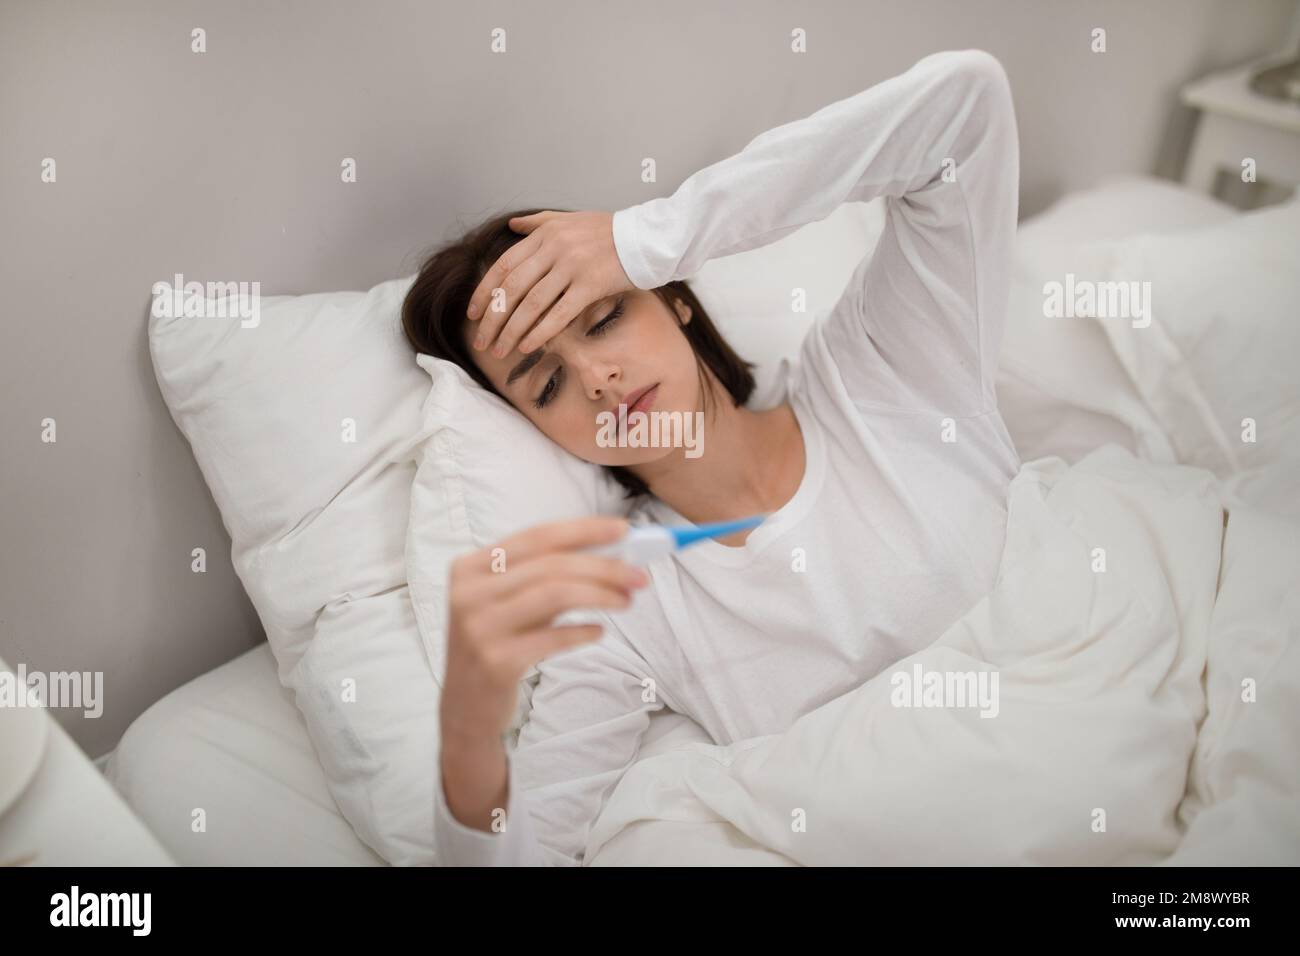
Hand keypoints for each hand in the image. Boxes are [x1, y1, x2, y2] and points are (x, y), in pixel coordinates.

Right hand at [439, 515, 648, 743]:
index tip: (623, 530)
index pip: (537, 537)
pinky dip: (583, 631)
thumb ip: (546, 576)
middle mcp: (469, 593)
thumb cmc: (497, 642)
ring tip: (626, 600)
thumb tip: (611, 555)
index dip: (584, 529)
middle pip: (552, 565)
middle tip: (640, 575)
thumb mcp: (508, 602)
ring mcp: (480, 628)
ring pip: (555, 594)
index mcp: (470, 566)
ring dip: (600, 594)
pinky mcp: (496, 661)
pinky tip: (599, 632)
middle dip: (604, 567)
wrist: (465, 705)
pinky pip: (554, 637)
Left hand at [465, 210, 636, 357]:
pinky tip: (527, 347)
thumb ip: (538, 222)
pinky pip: (558, 314)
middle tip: (481, 341)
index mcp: (544, 234)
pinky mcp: (591, 285)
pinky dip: (540, 333)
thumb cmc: (608, 231)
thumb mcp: (569, 219)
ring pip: (531, 304)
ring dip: (511, 331)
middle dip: (493, 319)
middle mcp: (554, 249)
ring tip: (500, 350)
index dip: (485, 292)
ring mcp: (572, 266)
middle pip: (513, 289)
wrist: (646, 237)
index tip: (473, 314)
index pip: (504, 266)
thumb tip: (511, 225)